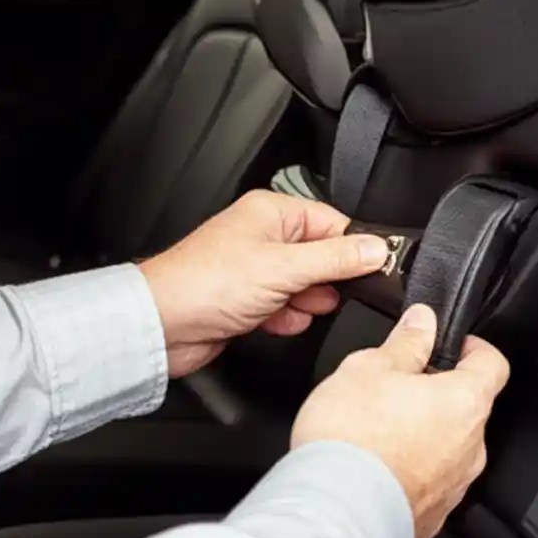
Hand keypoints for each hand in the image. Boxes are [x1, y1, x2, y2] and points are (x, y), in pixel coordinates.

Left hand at [139, 190, 390, 377]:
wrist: (160, 325)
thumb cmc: (203, 284)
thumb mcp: (284, 268)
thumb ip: (336, 259)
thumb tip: (377, 249)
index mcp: (273, 212)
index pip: (334, 223)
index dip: (353, 248)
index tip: (372, 269)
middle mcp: (264, 236)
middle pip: (323, 256)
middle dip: (326, 281)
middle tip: (321, 292)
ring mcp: (256, 268)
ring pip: (306, 284)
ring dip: (307, 302)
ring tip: (292, 307)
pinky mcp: (249, 299)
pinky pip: (286, 305)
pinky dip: (287, 316)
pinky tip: (277, 320)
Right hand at [292, 304, 510, 537]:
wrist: (334, 513)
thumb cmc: (351, 441)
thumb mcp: (369, 368)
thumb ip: (405, 343)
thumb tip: (423, 322)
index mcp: (464, 402)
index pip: (493, 364)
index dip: (474, 349)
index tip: (453, 346)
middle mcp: (471, 445)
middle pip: (467, 407)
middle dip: (437, 394)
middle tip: (398, 388)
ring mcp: (455, 484)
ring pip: (449, 446)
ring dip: (424, 434)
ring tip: (379, 431)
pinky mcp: (434, 514)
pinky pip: (431, 482)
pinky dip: (411, 470)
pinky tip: (377, 466)